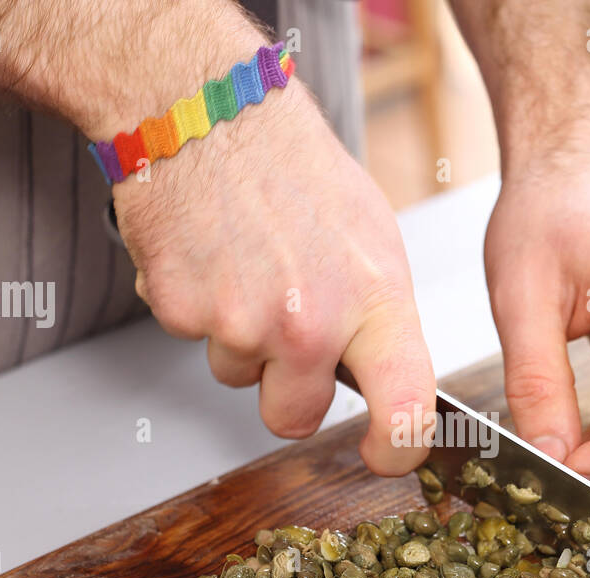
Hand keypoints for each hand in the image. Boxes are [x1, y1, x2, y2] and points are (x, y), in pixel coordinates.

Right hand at [112, 81, 435, 475]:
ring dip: (238, 339)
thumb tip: (389, 377)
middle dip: (287, 390)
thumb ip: (379, 317)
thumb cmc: (294, 165)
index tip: (387, 455)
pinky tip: (211, 256)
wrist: (208, 110)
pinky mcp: (182, 312)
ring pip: (238, 376)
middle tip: (285, 327)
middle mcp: (311, 322)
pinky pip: (192, 339)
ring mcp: (242, 322)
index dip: (398, 450)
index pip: (406, 410)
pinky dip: (196, 306)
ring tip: (246, 265)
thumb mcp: (372, 239)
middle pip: (295, 419)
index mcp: (374, 301)